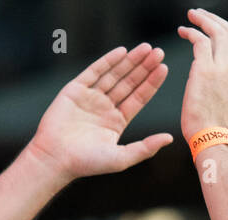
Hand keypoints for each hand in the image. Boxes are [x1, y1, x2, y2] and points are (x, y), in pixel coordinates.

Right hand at [27, 43, 171, 182]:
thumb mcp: (123, 158)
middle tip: (159, 52)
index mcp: (118, 121)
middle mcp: (106, 107)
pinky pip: (94, 72)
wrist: (57, 158)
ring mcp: (90, 97)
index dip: (151, 83)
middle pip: (129, 82)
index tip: (164, 69)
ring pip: (114, 74)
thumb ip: (146, 148)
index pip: (139, 97)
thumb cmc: (89, 163)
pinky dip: (108, 61)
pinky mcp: (74, 90)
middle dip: (144, 67)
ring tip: (146, 48)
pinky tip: (122, 51)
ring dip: (130, 60)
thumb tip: (170, 138)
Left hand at [178, 8, 227, 141]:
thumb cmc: (216, 128)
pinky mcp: (205, 69)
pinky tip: (182, 32)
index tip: (213, 30)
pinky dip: (191, 32)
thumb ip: (227, 85)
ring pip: (217, 31)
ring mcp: (223, 68)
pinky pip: (200, 40)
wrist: (212, 139)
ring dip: (202, 19)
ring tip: (190, 16)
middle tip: (199, 15)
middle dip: (214, 19)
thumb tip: (218, 79)